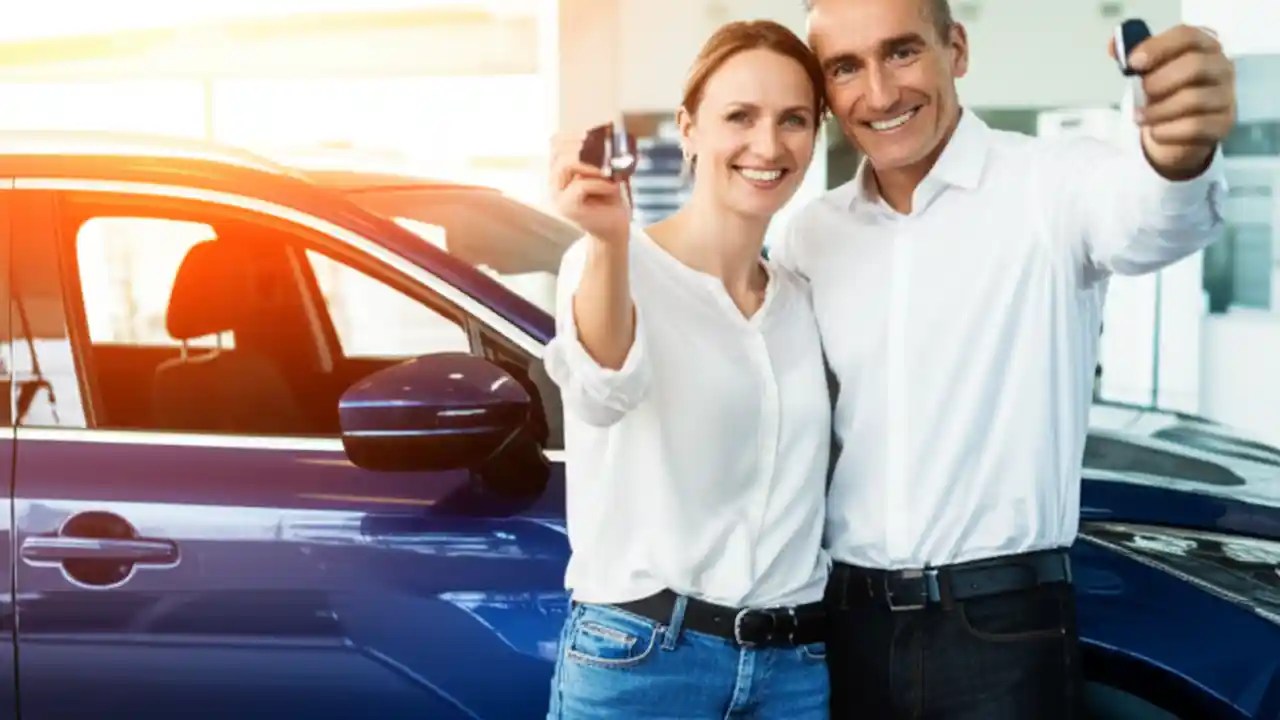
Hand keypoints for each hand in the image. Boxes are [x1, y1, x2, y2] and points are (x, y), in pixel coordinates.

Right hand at [550, 130, 630, 245]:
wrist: (614, 229)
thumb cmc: (610, 198)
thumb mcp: (604, 171)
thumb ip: (598, 155)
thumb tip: (603, 132)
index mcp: (560, 170)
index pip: (556, 143)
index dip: (574, 134)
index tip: (594, 133)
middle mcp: (554, 182)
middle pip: (558, 150)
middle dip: (583, 146)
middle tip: (606, 150)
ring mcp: (558, 196)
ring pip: (565, 165)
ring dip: (591, 163)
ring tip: (610, 170)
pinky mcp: (567, 208)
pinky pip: (580, 186)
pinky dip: (600, 183)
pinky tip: (613, 187)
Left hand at [1110, 25, 1235, 179]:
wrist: (1179, 132)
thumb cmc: (1166, 93)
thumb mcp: (1150, 73)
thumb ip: (1133, 59)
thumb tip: (1113, 47)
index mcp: (1203, 46)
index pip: (1187, 36)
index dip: (1158, 47)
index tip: (1133, 63)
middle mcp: (1221, 67)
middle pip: (1195, 65)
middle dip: (1159, 80)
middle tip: (1142, 92)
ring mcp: (1225, 96)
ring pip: (1194, 99)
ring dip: (1159, 110)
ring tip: (1141, 117)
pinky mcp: (1222, 124)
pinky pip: (1195, 127)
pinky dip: (1167, 130)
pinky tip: (1155, 132)